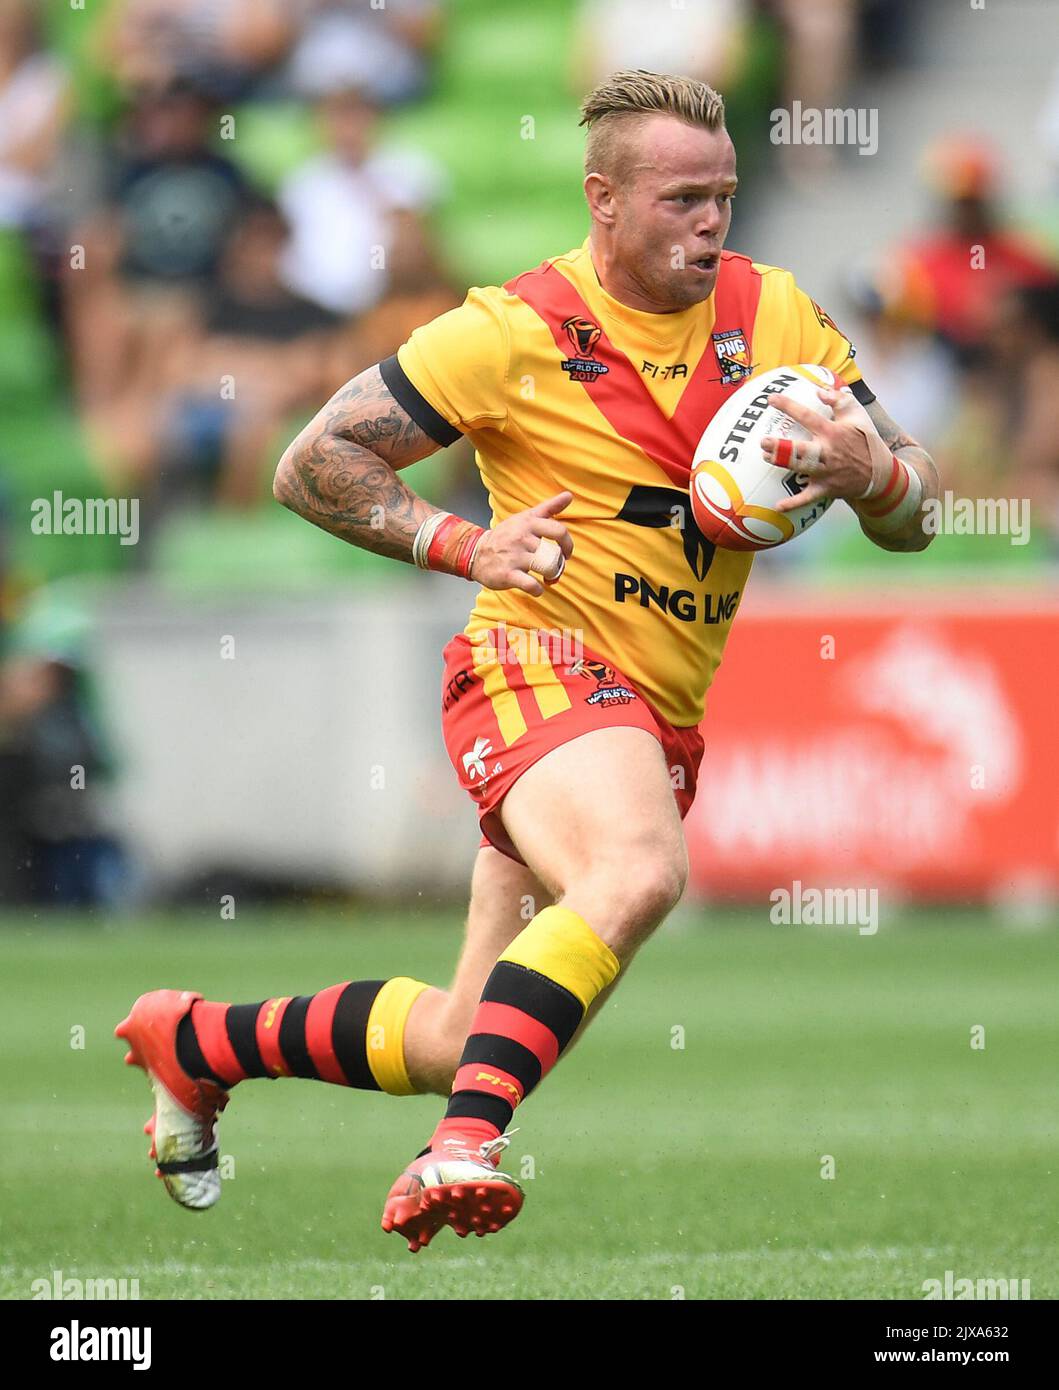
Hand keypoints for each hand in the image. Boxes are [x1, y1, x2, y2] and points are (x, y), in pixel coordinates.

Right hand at [469, 491, 573, 595]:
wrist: (476, 553)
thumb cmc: (506, 536)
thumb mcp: (525, 517)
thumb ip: (549, 508)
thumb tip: (569, 495)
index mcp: (528, 523)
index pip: (559, 530)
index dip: (568, 544)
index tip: (565, 552)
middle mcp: (521, 537)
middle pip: (555, 553)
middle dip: (560, 563)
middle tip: (555, 566)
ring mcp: (514, 556)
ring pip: (546, 568)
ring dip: (551, 576)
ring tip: (547, 578)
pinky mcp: (508, 574)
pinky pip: (531, 585)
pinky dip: (537, 590)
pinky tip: (536, 588)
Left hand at [762, 386, 892, 512]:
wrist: (881, 473)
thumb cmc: (865, 439)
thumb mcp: (857, 414)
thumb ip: (839, 399)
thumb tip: (819, 391)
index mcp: (833, 432)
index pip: (807, 416)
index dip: (789, 406)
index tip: (771, 399)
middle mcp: (828, 452)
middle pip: (800, 448)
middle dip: (780, 445)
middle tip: (763, 440)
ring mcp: (826, 472)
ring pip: (800, 468)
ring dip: (782, 463)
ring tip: (765, 456)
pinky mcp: (826, 489)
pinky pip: (807, 498)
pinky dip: (793, 503)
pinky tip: (777, 506)